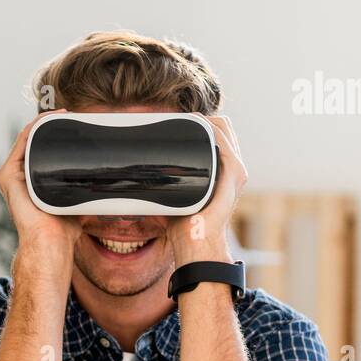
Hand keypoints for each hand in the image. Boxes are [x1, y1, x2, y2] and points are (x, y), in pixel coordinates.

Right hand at [0, 111, 81, 279]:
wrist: (51, 241)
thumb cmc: (64, 227)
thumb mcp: (78, 199)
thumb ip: (87, 187)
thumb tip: (114, 179)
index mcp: (32, 180)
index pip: (43, 149)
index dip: (58, 132)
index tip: (77, 122)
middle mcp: (19, 175)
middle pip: (36, 141)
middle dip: (53, 124)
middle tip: (74, 115)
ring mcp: (12, 174)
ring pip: (29, 138)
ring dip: (45, 122)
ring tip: (65, 114)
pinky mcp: (8, 175)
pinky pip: (22, 141)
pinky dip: (35, 127)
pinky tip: (49, 118)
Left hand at [167, 114, 246, 264]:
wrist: (195, 243)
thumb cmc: (181, 224)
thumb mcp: (169, 197)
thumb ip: (156, 184)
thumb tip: (126, 179)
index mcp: (222, 170)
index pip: (217, 133)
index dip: (198, 122)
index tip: (173, 120)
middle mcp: (232, 167)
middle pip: (221, 125)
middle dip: (199, 117)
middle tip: (172, 119)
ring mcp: (235, 170)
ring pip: (223, 126)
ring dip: (202, 117)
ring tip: (178, 118)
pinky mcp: (232, 174)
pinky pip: (223, 139)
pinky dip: (209, 126)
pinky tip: (193, 121)